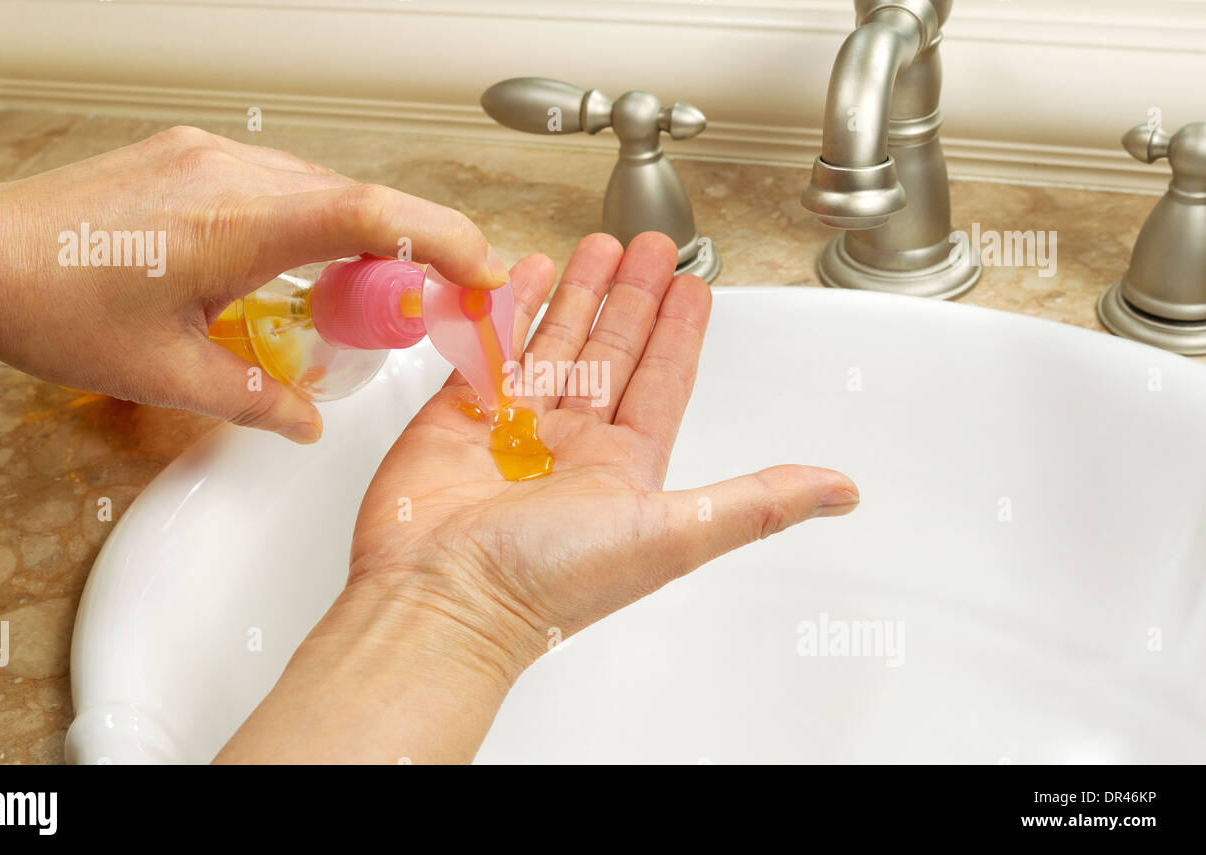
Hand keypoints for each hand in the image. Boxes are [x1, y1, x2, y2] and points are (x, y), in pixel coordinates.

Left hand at [0, 126, 509, 441]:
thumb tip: (306, 421)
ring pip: (325, 192)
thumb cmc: (47, 303)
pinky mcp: (195, 160)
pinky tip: (300, 274)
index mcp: (232, 223)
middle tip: (432, 309)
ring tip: (362, 302)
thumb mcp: (164, 376)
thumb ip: (256, 402)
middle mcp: (229, 174)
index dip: (442, 239)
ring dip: (361, 242)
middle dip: (412, 253)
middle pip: (360, 202)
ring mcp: (210, 159)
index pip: (371, 214)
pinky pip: (286, 187)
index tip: (484, 274)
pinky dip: (317, 228)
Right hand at [218, 232, 858, 762]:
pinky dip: (508, 311)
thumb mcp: (673, 535)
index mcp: (623, 469)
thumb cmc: (547, 581)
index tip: (696, 287)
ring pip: (555, 344)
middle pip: (611, 352)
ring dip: (578, 294)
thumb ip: (757, 501)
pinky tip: (526, 275)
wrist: (441, 597)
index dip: (680, 332)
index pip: (662, 381)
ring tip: (597, 246)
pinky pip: (490, 350)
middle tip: (650, 246)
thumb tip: (840, 492)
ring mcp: (511, 428)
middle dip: (632, 297)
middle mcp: (570, 446)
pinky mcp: (456, 417)